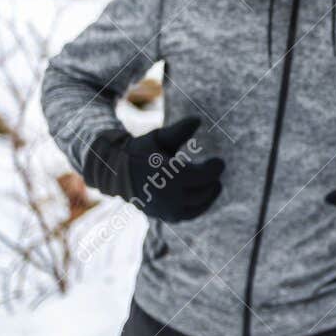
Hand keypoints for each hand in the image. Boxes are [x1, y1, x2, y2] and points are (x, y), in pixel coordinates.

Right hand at [85, 117, 224, 222]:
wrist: (116, 173)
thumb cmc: (140, 151)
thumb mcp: (158, 138)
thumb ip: (179, 130)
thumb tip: (198, 119)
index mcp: (167, 174)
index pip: (203, 175)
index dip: (215, 168)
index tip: (220, 162)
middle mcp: (167, 195)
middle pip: (202, 190)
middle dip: (212, 180)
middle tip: (216, 171)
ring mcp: (165, 208)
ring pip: (197, 205)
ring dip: (209, 195)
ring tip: (216, 184)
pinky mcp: (163, 216)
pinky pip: (188, 215)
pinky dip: (199, 207)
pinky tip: (205, 196)